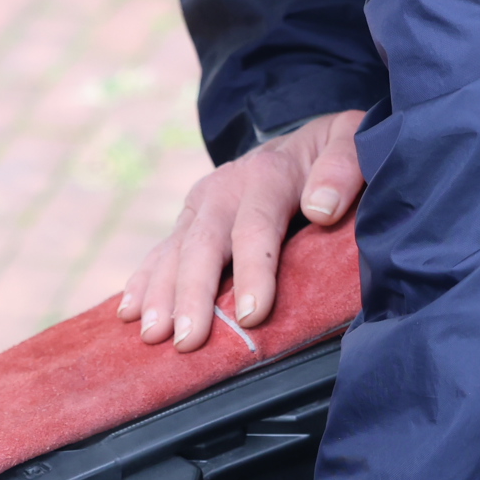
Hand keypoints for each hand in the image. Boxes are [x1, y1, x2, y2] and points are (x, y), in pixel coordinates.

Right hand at [119, 109, 366, 352]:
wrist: (300, 140)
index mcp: (267, 174)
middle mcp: (224, 190)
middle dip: (192, 294)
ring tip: (151, 335)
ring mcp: (200, 208)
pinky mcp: (187, 223)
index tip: (252, 315)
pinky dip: (142, 283)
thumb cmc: (332, 154)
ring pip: (173, 252)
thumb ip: (345, 166)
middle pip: (202, 245)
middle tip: (185, 339)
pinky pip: (159, 255)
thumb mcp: (351, 141)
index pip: (256, 227)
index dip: (253, 272)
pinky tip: (128, 314)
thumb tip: (321, 207)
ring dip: (159, 295)